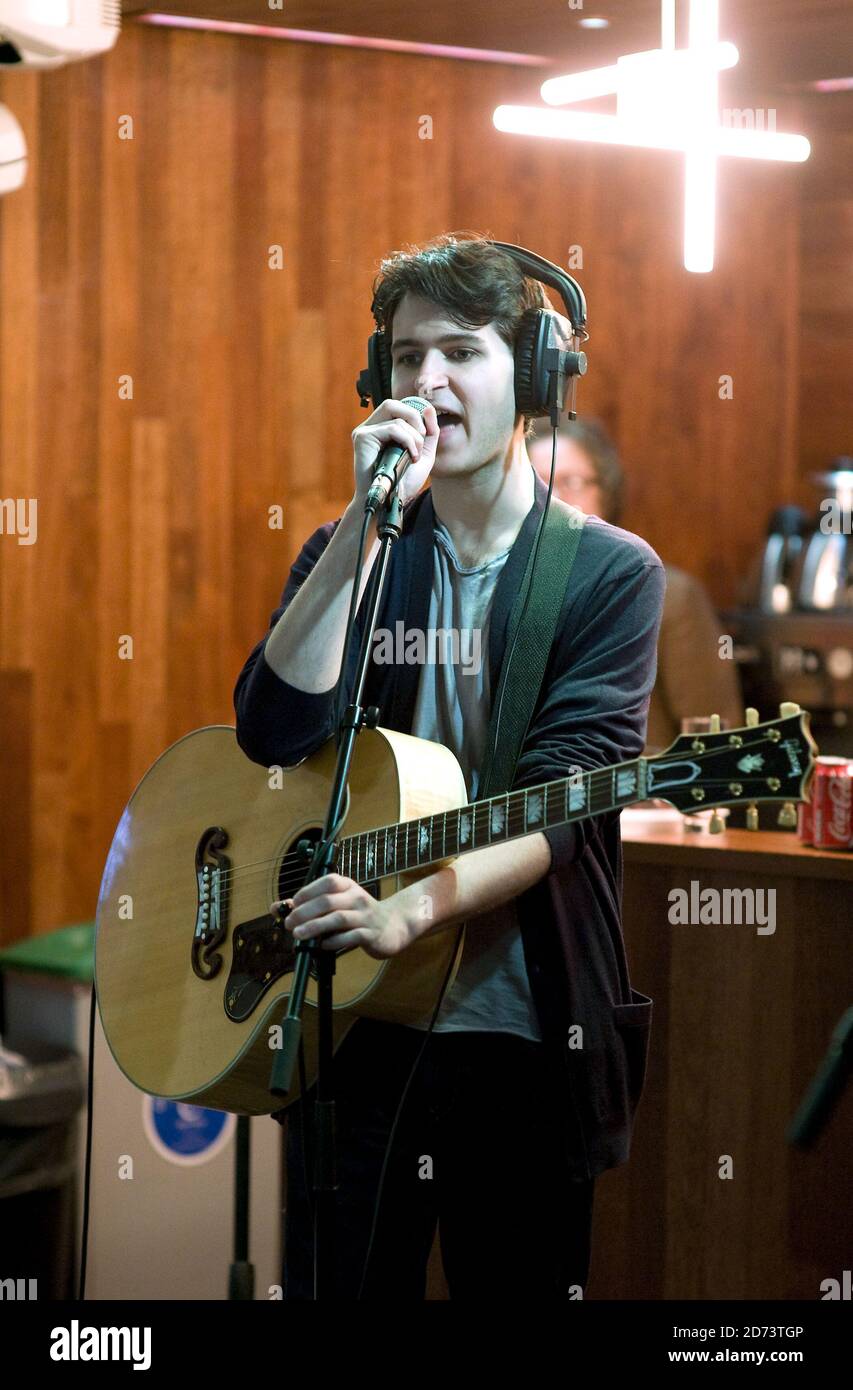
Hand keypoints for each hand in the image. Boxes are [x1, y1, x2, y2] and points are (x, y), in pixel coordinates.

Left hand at [272, 874, 412, 959]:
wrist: (394, 925)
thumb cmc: (360, 914)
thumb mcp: (339, 903)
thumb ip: (312, 904)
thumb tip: (278, 907)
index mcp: (348, 887)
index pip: (327, 882)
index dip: (306, 892)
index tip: (291, 905)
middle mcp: (357, 898)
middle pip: (328, 901)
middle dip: (304, 912)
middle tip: (289, 923)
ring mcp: (365, 916)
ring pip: (337, 918)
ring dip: (314, 926)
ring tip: (298, 934)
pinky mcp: (370, 934)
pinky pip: (350, 937)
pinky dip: (333, 942)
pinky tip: (322, 945)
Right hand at [351, 398, 438, 506]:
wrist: (390, 502)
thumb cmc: (403, 483)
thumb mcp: (423, 454)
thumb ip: (429, 433)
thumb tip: (428, 408)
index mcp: (381, 430)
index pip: (397, 408)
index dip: (415, 415)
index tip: (426, 433)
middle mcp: (370, 429)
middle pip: (393, 404)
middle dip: (414, 418)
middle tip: (423, 437)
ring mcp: (364, 432)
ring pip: (395, 417)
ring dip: (414, 436)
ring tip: (416, 455)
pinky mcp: (362, 438)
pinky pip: (392, 428)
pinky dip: (407, 440)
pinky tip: (410, 455)